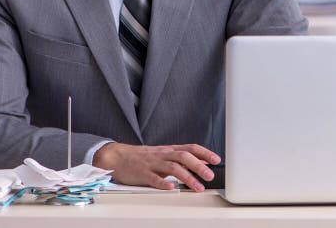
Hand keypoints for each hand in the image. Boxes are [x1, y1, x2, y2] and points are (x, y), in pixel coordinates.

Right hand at [93, 142, 221, 191]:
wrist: (118, 157)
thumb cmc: (143, 157)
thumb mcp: (164, 154)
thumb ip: (181, 158)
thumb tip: (202, 162)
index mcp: (169, 150)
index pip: (190, 148)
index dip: (204, 153)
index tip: (217, 160)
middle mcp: (163, 155)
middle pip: (184, 156)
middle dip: (199, 166)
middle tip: (210, 176)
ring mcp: (152, 164)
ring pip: (172, 167)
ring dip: (187, 177)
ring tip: (197, 187)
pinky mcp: (142, 174)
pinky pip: (153, 178)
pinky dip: (163, 183)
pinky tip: (171, 187)